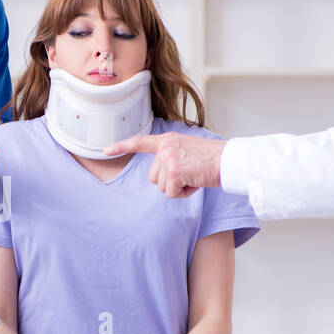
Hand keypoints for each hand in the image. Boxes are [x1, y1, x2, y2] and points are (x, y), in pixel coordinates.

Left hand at [103, 132, 224, 198]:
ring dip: (178, 187)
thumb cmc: (212, 159)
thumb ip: (171, 158)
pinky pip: (172, 193)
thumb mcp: (187, 151)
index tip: (106, 150)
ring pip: (162, 187)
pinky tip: (195, 181)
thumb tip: (162, 176)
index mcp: (168, 141)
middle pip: (154, 177)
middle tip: (190, 173)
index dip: (122, 147)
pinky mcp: (174, 172)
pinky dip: (185, 193)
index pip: (140, 142)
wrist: (228, 160)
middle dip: (170, 181)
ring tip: (194, 176)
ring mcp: (168, 159)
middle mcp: (165, 147)